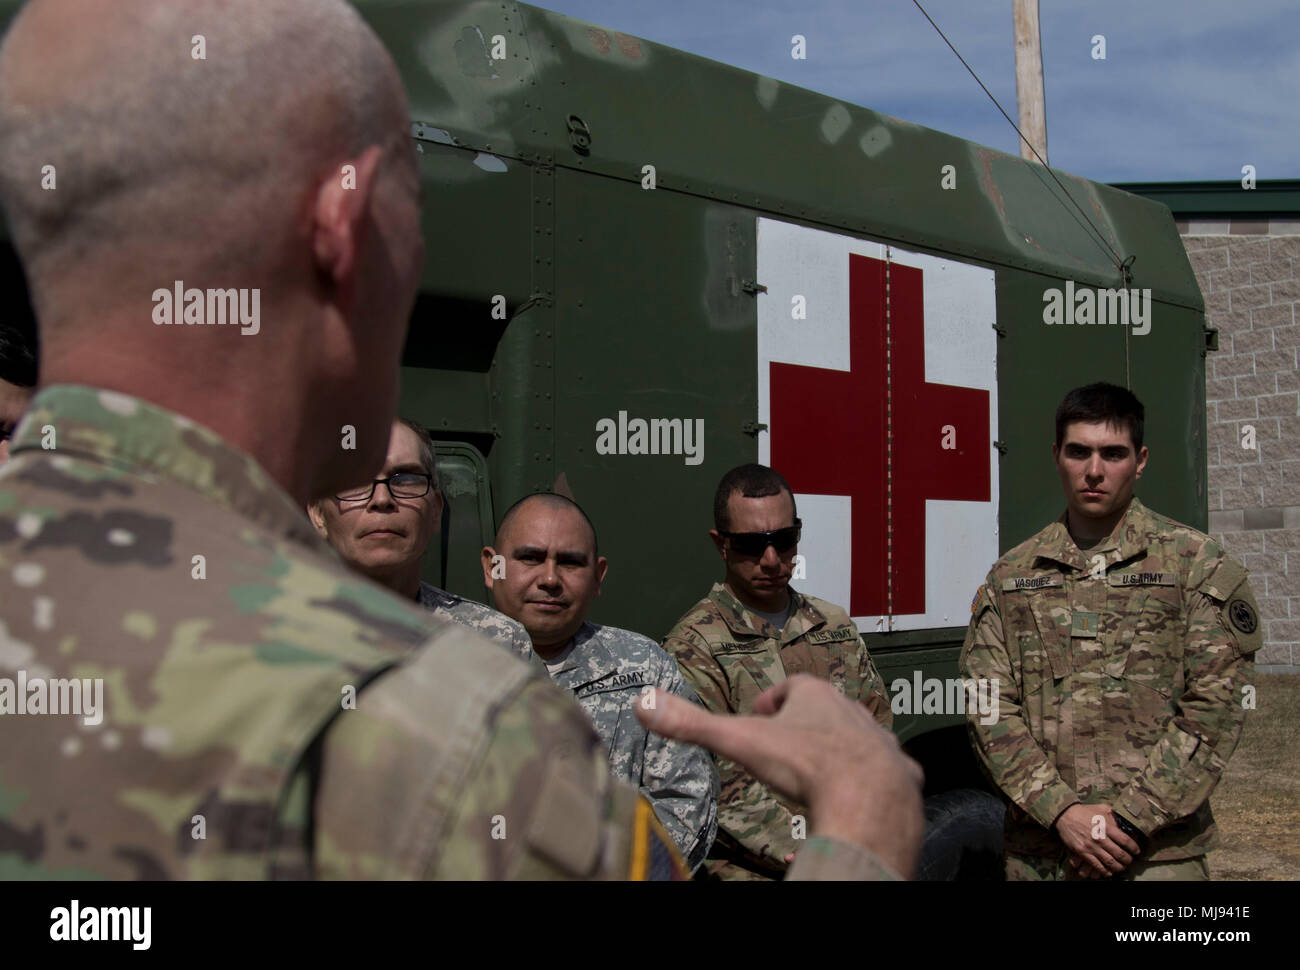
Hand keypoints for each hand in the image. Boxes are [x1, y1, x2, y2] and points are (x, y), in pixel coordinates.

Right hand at [636, 674, 924, 877]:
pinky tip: (853, 798)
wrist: (869, 797)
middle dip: (804, 725)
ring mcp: (881, 740)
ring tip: (817, 775)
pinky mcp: (903, 773)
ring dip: (838, 751)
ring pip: (857, 739)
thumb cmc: (805, 764)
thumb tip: (643, 703)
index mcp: (815, 695)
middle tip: (783, 748)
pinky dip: (869, 783)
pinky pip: (884, 773)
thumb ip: (692, 724)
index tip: (757, 717)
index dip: (770, 701)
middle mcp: (852, 709)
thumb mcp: (740, 741)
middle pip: (825, 710)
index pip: (790, 687)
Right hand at [1054, 804, 1140, 877]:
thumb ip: (1113, 815)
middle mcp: (1100, 838)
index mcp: (1106, 827)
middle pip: (1120, 854)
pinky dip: (1105, 871)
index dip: (1134, 848)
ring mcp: (1091, 846)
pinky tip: (1109, 871)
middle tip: (1130, 860)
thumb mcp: (1101, 808)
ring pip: (1110, 862)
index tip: (1137, 851)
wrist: (1065, 815)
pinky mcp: (1083, 852)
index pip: (1125, 841)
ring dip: (1119, 867)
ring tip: (1122, 867)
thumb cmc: (1084, 811)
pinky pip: (1097, 865)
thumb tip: (1123, 821)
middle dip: (1128, 860)